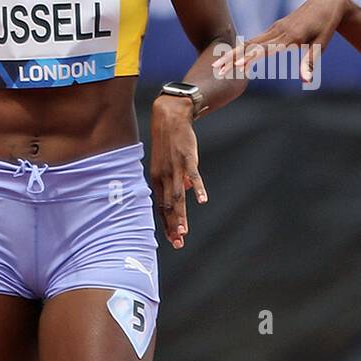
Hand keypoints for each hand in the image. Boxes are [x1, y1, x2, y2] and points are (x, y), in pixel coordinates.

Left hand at [149, 95, 206, 248]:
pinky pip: (193, 176)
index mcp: (158, 179)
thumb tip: (186, 191)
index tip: (174, 241)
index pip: (161, 207)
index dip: (167, 224)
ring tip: (184, 231)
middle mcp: (164, 176)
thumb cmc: (170, 141)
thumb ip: (176, 179)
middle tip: (178, 243)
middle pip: (168, 206)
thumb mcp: (168, 162)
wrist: (170, 116)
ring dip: (181, 214)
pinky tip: (202, 201)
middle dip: (173, 226)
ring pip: (178, 196)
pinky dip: (198, 189)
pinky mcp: (187, 158)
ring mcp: (175, 168)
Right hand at [213, 0, 349, 85]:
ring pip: (249, 42)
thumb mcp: (322, 45)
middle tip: (216, 69)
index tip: (237, 66)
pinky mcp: (275, 28)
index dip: (251, 57)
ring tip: (218, 66)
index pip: (266, 49)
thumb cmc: (326, 26)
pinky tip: (234, 59)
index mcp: (291, 36)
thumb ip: (310, 62)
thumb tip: (305, 81)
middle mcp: (279, 31)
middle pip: (250, 45)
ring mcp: (275, 29)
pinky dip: (243, 50)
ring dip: (233, 54)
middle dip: (232, 57)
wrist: (325, 3)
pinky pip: (255, 40)